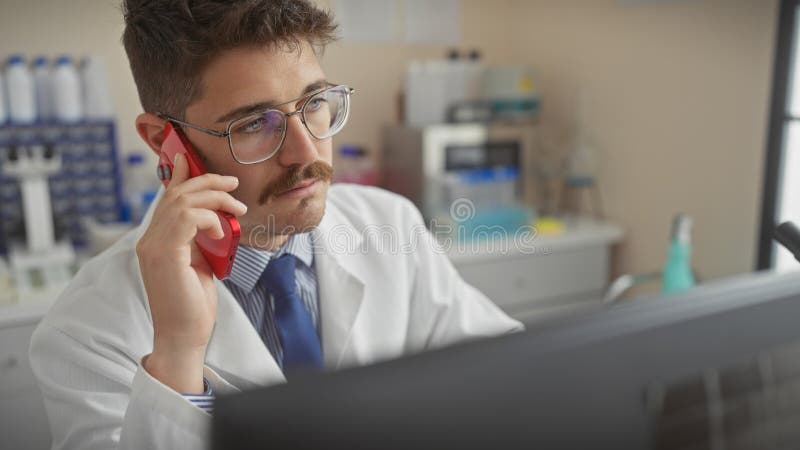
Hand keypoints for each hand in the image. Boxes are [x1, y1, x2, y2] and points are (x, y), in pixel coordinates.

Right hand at [136, 152, 246, 392]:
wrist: (184, 335)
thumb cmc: (193, 304)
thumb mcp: (199, 262)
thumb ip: (198, 239)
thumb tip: (212, 218)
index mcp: (156, 240)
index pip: (165, 199)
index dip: (177, 175)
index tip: (187, 158)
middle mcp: (149, 240)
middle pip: (175, 194)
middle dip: (206, 182)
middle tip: (233, 183)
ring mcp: (153, 246)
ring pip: (183, 202)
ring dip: (215, 198)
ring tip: (237, 208)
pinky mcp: (165, 254)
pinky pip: (187, 218)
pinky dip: (209, 218)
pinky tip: (222, 231)